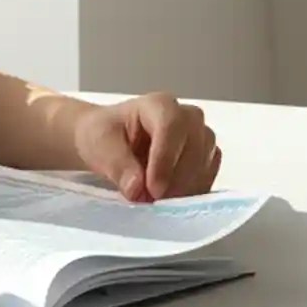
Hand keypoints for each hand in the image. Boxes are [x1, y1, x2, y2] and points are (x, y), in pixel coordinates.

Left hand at [72, 92, 220, 202]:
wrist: (108, 142)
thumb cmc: (103, 136)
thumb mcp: (98, 146)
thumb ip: (117, 165)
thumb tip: (137, 189)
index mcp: (158, 105)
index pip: (171, 126)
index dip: (165, 159)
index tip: (153, 189)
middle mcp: (185, 116)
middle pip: (195, 144)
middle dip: (176, 177)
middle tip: (154, 200)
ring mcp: (199, 136)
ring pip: (206, 161)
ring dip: (186, 187)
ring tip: (159, 202)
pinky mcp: (204, 158)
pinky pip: (208, 176)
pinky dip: (193, 192)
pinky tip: (171, 200)